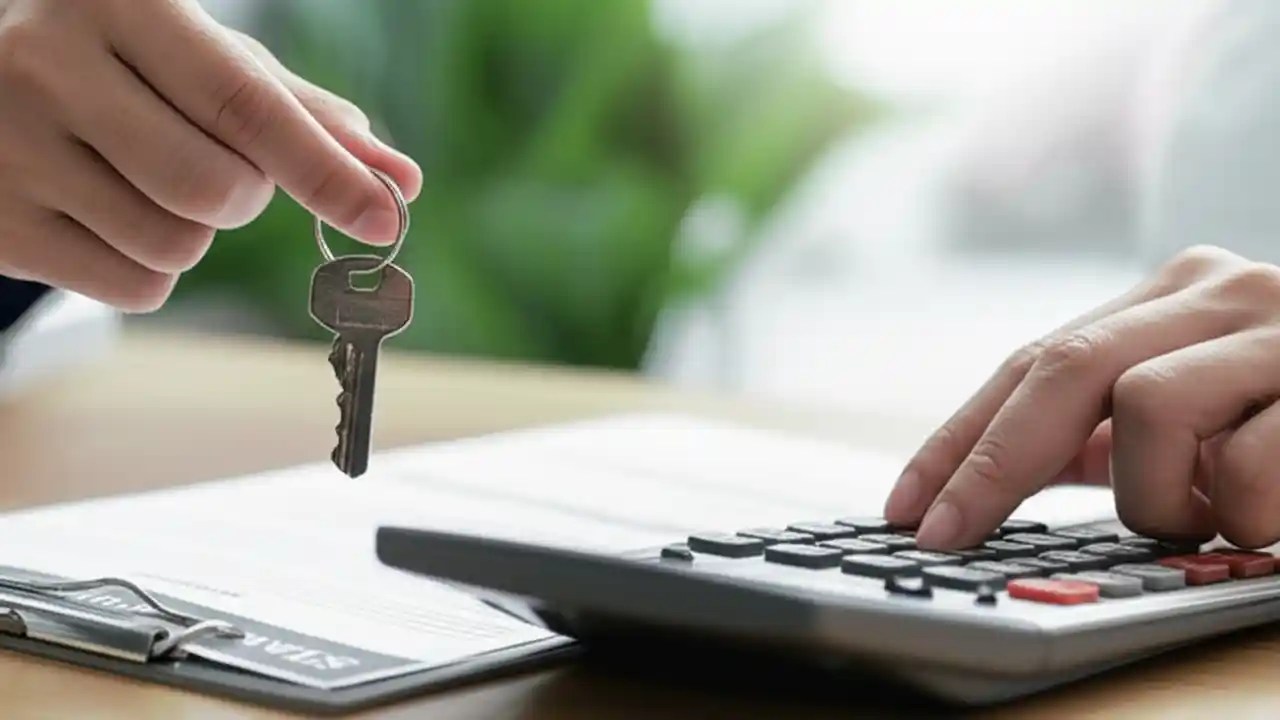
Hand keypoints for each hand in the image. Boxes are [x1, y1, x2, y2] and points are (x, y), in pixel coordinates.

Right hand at [0, 0, 421, 310]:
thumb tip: (399, 180)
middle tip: (216, 166)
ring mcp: (11, 147)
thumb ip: (303, 116)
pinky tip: (110, 215)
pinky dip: (150, 270)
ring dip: (195, 235)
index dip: (324, 171)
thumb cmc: (123, 61)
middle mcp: (51, 67)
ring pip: (175, 248)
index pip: (246, 106)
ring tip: (147, 181)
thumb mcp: (207, 59)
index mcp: (123, 6)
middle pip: (215, 191)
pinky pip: (133, 290)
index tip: (383, 216)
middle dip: (245, 197)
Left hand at [884, 246, 1279, 550]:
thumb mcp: (1199, 406)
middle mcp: (1226, 290)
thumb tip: (988, 481)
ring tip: (1206, 515)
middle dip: (989, 465)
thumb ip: (1111, 426)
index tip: (907, 506)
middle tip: (947, 535)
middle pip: (1066, 369)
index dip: (961, 438)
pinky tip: (1272, 514)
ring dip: (1156, 497)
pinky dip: (1242, 512)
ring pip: (1149, 410)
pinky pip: (1250, 465)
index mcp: (1176, 294)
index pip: (1036, 362)